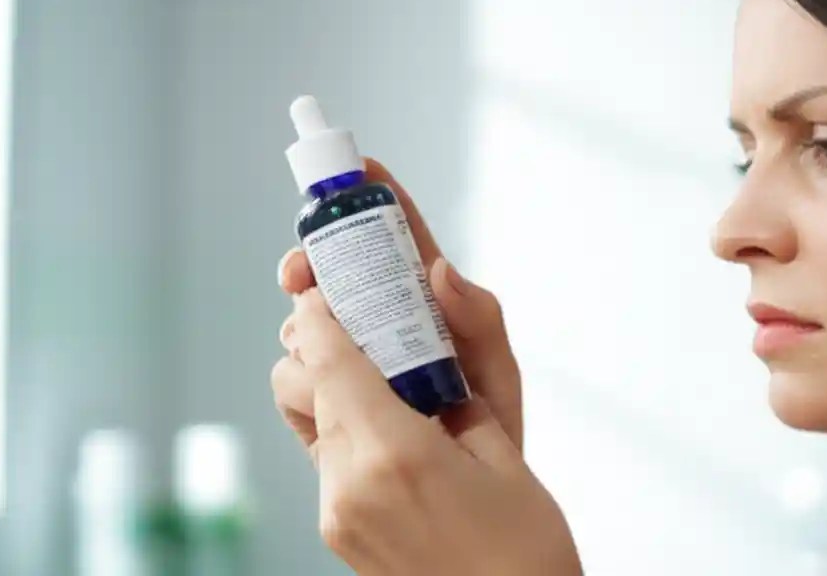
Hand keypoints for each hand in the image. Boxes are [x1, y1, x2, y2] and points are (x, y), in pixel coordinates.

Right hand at [272, 158, 522, 453]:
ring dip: (305, 324)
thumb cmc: (494, 436)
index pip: (398, 240)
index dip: (373, 197)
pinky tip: (317, 387)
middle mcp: (381, 331)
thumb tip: (441, 270)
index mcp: (428, 310)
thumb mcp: (498, 377)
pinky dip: (298, 374)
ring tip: (321, 341)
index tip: (356, 168)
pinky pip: (293, 379)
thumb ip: (482, 320)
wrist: (470, 509)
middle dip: (312, 261)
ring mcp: (350, 368)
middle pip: (333, 275)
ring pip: (304, 326)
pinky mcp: (324, 409)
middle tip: (301, 272)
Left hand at [279, 277, 580, 574]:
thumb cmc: (526, 554)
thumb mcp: (510, 449)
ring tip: (392, 376)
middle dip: (325, 339)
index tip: (333, 279)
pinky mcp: (337, 530)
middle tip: (370, 318)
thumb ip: (474, 357)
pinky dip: (347, 423)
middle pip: (300, 381)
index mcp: (394, 452)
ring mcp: (335, 511)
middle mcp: (347, 482)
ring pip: (307, 417)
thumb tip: (443, 280)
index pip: (326, 355)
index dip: (320, 307)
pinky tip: (400, 425)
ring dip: (333, 383)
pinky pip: (325, 455)